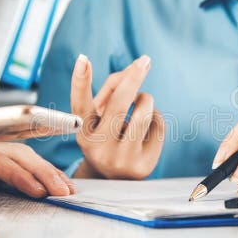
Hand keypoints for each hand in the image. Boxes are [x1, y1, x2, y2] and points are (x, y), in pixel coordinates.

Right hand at [70, 54, 164, 179]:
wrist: (115, 178)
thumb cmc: (106, 138)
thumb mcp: (99, 119)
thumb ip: (110, 92)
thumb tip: (135, 71)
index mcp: (83, 133)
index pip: (80, 105)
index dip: (80, 81)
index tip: (83, 59)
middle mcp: (98, 148)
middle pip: (119, 104)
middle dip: (133, 77)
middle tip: (145, 60)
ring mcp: (122, 159)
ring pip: (144, 112)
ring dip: (145, 99)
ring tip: (141, 102)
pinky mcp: (144, 165)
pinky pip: (158, 125)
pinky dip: (154, 116)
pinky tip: (147, 126)